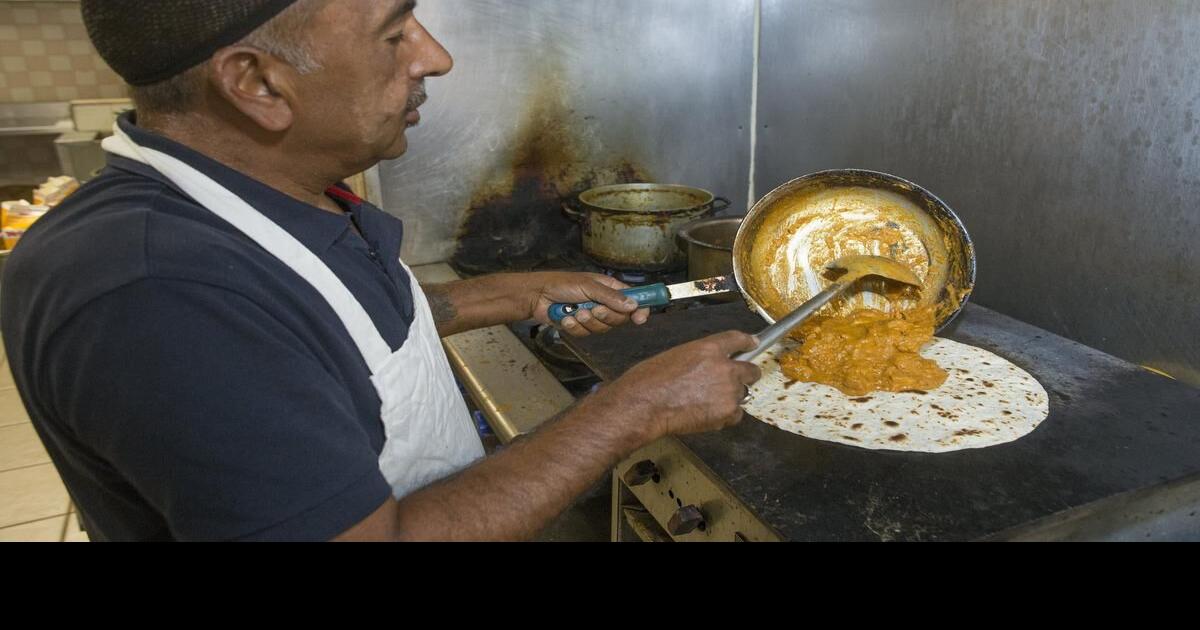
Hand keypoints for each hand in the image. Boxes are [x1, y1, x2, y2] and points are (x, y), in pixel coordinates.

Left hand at [529, 272, 650, 335]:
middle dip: (605, 316)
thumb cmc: (561, 284)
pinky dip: (574, 327)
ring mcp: (592, 316)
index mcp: (610, 289)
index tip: (640, 318)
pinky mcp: (580, 327)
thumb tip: (632, 305)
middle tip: (593, 309)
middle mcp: (604, 303)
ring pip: (602, 328)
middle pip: (619, 319)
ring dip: (587, 321)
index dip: (640, 309)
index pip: (633, 301)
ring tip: (575, 311)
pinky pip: (585, 334)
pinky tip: (566, 318)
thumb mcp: (588, 286)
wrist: (537, 296)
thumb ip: (610, 296)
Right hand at [603, 330, 761, 438]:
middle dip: (745, 375)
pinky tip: (707, 414)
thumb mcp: (676, 356)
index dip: (748, 341)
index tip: (753, 343)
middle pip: (751, 370)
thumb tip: (709, 366)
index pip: (737, 339)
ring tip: (708, 402)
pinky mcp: (728, 412)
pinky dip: (726, 415)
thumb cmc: (650, 380)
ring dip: (731, 397)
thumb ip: (700, 358)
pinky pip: (736, 414)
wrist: (645, 404)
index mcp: (709, 348)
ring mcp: (729, 390)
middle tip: (731, 382)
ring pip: (743, 393)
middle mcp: (724, 367)